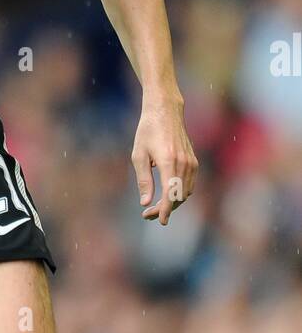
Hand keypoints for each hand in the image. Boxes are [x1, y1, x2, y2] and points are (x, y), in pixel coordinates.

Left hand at [131, 96, 198, 224]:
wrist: (165, 111)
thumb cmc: (147, 131)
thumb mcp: (138, 155)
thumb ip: (143, 180)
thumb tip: (146, 202)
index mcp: (169, 162)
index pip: (170, 194)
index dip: (166, 210)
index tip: (161, 221)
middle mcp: (184, 163)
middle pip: (179, 197)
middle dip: (165, 209)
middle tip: (147, 214)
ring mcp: (191, 162)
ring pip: (186, 192)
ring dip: (173, 203)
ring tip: (155, 207)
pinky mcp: (194, 161)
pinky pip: (189, 184)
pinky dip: (180, 193)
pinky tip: (166, 194)